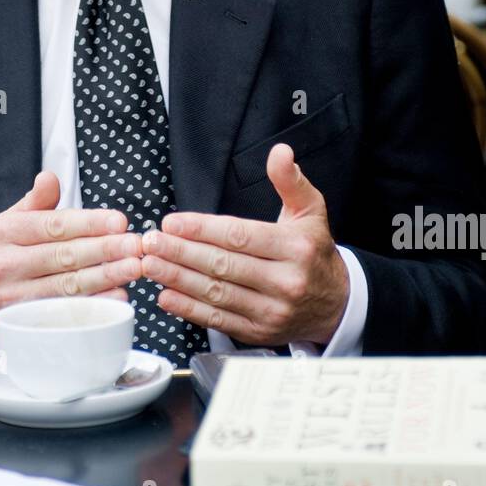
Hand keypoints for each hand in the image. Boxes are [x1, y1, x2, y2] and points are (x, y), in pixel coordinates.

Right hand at [0, 171, 142, 351]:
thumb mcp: (8, 223)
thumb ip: (35, 202)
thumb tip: (50, 178)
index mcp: (3, 232)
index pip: (54, 225)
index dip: (90, 223)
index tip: (120, 221)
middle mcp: (4, 263)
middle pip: (64, 256)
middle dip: (105, 249)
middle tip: (135, 245)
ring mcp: (12, 297)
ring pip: (67, 285)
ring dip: (105, 277)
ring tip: (133, 268)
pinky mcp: (21, 323)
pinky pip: (64, 312)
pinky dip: (94, 305)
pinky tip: (116, 296)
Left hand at [140, 144, 348, 346]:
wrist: (336, 304)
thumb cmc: (314, 252)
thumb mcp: (311, 211)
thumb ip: (290, 181)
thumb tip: (280, 152)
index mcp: (295, 248)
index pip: (240, 236)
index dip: (202, 229)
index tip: (172, 222)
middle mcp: (285, 282)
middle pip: (223, 265)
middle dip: (181, 253)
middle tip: (150, 242)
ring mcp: (272, 311)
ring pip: (217, 293)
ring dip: (178, 279)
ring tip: (150, 265)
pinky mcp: (259, 332)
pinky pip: (218, 320)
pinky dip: (189, 309)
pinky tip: (166, 296)